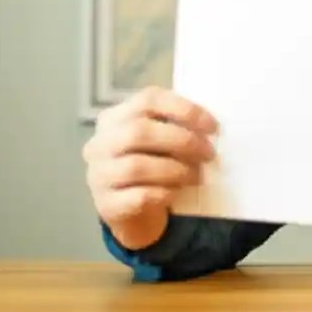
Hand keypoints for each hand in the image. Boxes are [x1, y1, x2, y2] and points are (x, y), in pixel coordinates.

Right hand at [82, 87, 217, 250]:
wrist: (131, 212)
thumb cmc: (151, 167)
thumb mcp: (158, 142)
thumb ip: (175, 128)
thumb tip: (209, 130)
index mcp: (114, 118)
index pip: (148, 100)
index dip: (184, 109)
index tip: (213, 126)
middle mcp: (99, 143)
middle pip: (139, 132)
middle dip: (182, 141)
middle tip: (209, 153)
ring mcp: (98, 175)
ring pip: (137, 165)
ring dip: (176, 170)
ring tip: (197, 176)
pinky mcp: (106, 205)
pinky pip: (138, 196)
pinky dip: (163, 193)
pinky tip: (175, 193)